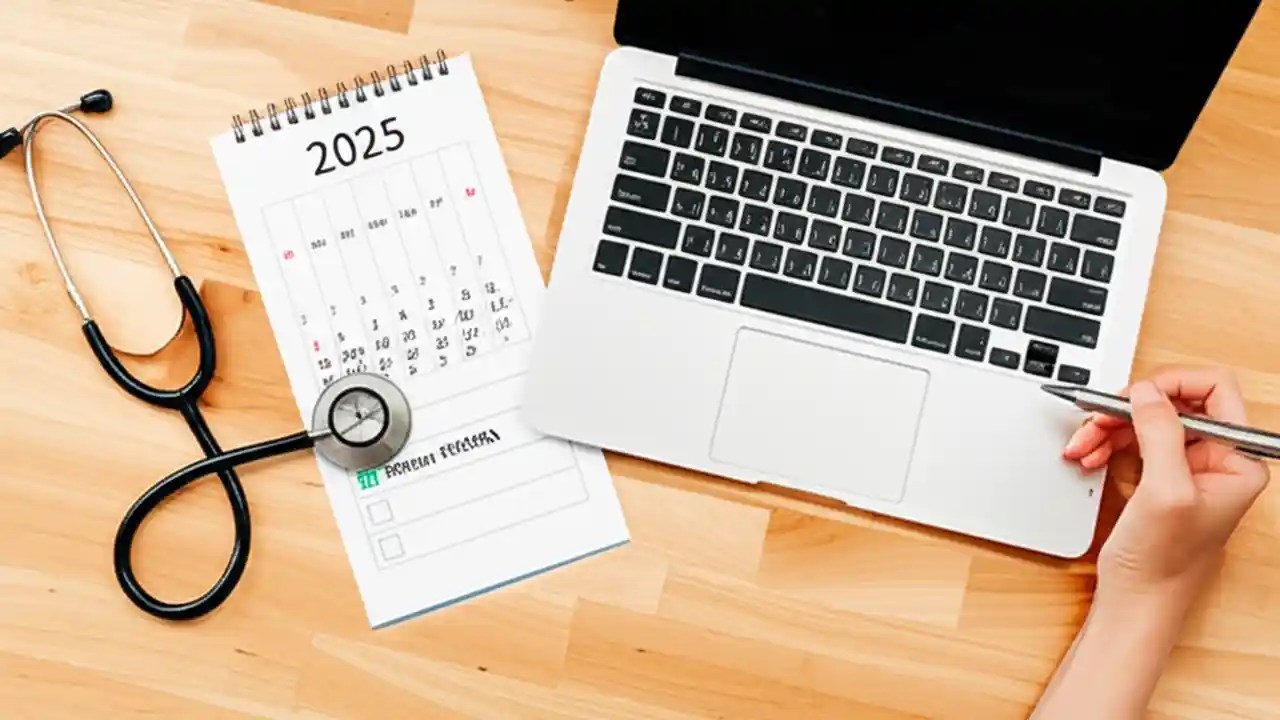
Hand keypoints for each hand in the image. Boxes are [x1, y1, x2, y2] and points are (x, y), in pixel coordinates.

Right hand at [1062, 367, 1269, 607]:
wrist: (1137, 600)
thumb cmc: (1162, 562)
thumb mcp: (1166, 491)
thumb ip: (1161, 434)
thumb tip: (1147, 391)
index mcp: (1238, 460)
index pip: (1216, 390)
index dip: (1172, 384)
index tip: (1135, 394)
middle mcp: (1218, 459)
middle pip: (1173, 402)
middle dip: (1128, 409)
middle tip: (1096, 419)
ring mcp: (1189, 467)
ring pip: (1147, 419)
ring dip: (1109, 427)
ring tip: (1083, 445)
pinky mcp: (1161, 476)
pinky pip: (1133, 440)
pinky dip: (1106, 442)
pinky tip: (1087, 455)